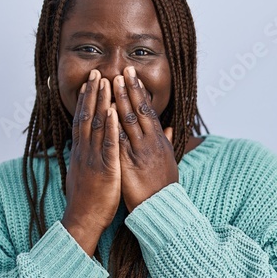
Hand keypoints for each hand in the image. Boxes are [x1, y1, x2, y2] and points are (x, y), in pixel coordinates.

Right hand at [61, 71, 121, 255]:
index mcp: (81, 152)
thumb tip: (87, 151)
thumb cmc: (88, 201)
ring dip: (100, 103)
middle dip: (91, 94)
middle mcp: (84, 151)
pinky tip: (113, 112)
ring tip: (104, 83)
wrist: (83, 220)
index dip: (85, 102)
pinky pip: (108, 145)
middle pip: (86, 117)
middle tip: (96, 73)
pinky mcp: (105, 169)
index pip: (82, 121)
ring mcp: (93, 159)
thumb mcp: (87, 175)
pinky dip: (110, 127)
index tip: (89, 84)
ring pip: (96, 126)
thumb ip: (89, 160)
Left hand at [114, 66, 177, 211]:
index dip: (140, 92)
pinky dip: (114, 125)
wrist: (160, 207)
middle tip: (123, 70)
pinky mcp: (129, 163)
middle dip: (130, 89)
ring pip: (129, 121)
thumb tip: (169, 128)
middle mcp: (150, 142)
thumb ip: (167, 142)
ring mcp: (140, 151)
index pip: (148, 111)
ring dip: (121, 100)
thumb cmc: (163, 186)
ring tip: (112, 82)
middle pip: (139, 110)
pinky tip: (107, 112)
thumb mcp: (169, 160)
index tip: (132, 76)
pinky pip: (120, 140)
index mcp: (159, 140)